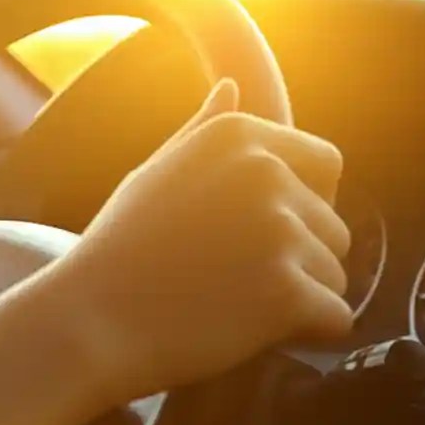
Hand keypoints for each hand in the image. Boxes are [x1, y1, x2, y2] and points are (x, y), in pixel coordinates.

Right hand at [45, 79, 352, 405]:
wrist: (89, 324)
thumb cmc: (117, 253)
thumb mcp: (153, 173)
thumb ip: (202, 132)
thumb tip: (232, 89)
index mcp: (238, 137)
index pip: (326, 166)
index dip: (301, 209)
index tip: (250, 239)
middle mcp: (266, 172)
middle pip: (334, 227)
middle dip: (298, 261)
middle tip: (229, 282)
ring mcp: (280, 232)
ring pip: (334, 275)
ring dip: (298, 300)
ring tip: (230, 306)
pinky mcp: (288, 292)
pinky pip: (335, 319)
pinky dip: (303, 335)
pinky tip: (247, 331)